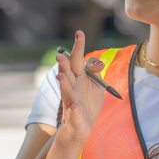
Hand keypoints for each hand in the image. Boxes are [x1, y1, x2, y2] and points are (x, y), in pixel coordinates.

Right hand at [56, 30, 105, 144]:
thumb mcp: (97, 84)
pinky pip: (74, 112)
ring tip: (61, 76)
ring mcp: (71, 101)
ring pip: (66, 91)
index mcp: (78, 77)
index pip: (77, 59)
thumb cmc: (88, 103)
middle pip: (68, 73)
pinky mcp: (75, 116)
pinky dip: (74, 110)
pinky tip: (75, 106)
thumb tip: (98, 61)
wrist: (81, 125)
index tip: (79, 33)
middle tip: (60, 55)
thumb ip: (96, 71)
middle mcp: (72, 86)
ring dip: (63, 84)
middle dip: (63, 64)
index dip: (78, 47)